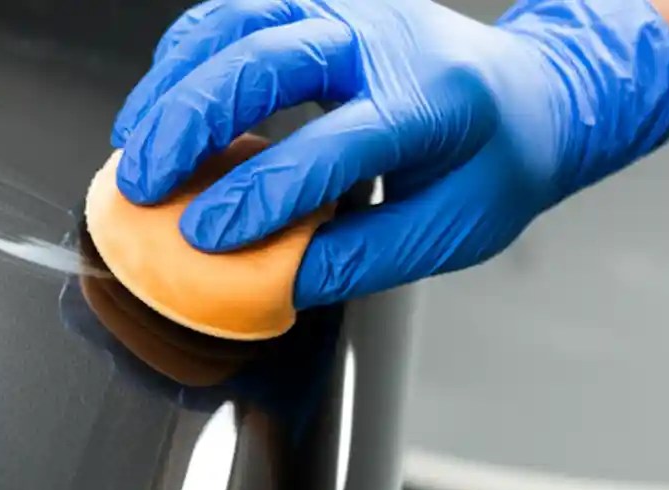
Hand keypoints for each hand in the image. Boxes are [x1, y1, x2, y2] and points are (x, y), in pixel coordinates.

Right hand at [112, 0, 668, 306]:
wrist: (534, 91)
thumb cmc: (496, 163)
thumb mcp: (447, 232)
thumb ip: (358, 259)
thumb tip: (271, 282)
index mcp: (433, 104)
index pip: (333, 145)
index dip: (261, 194)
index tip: (203, 238)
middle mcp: (384, 40)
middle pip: (270, 57)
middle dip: (192, 122)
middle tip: (146, 184)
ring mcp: (346, 10)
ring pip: (239, 21)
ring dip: (174, 83)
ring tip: (134, 144)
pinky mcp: (315, 5)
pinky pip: (234, 12)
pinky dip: (185, 54)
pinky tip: (159, 101)